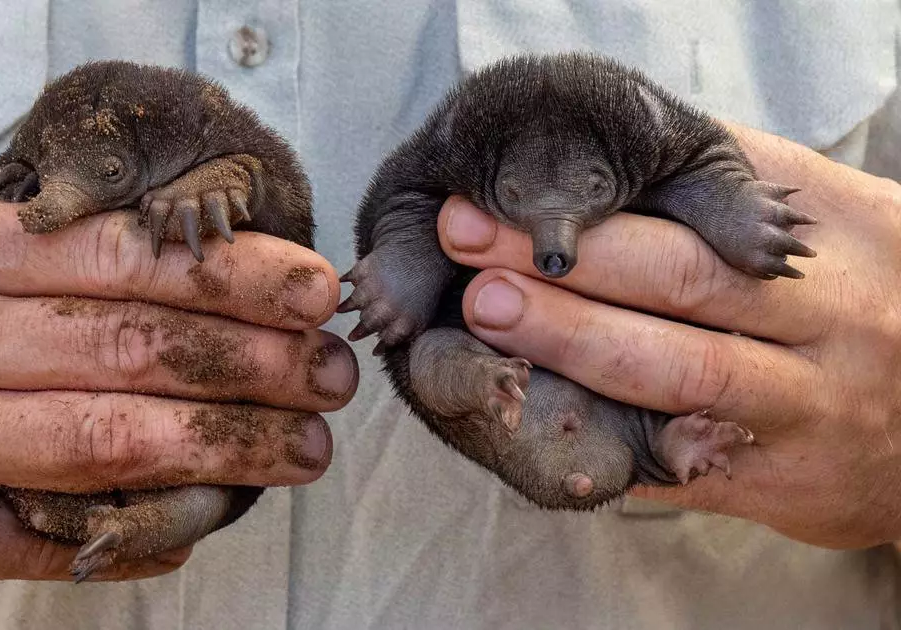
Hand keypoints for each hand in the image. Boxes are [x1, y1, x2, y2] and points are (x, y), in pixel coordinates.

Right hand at [0, 195, 353, 582]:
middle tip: (333, 374)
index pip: (124, 257)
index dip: (231, 273)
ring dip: (220, 447)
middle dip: (252, 363)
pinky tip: (195, 528)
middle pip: (132, 348)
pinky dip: (131, 533)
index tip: (311, 288)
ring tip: (300, 449)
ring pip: (103, 441)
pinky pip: (45, 537)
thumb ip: (29, 260)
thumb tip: (168, 278)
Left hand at [436, 123, 900, 548]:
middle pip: (683, 281)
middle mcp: (831, 319)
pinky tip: (528, 408)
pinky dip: (598, 432)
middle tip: (470, 240)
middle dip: (565, 261)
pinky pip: (674, 461)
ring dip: (569, 340)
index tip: (512, 187)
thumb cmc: (861, 304)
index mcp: (836, 235)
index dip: (602, 198)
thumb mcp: (830, 229)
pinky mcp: (778, 483)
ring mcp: (807, 406)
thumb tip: (611, 147)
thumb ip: (732, 188)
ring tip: (487, 313)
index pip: (708, 201)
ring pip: (676, 371)